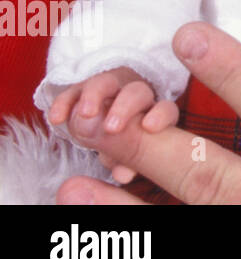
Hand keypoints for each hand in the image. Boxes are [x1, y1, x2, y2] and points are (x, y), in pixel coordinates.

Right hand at [46, 66, 178, 183]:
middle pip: (137, 92)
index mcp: (153, 114)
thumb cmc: (125, 146)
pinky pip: (73, 92)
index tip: (150, 126)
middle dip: (125, 107)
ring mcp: (109, 90)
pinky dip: (65, 102)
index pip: (165, 110)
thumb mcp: (129, 157)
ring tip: (85, 115)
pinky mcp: (82, 90)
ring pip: (107, 83)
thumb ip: (127, 163)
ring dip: (96, 96)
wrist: (103, 121)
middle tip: (112, 127)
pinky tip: (57, 118)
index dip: (160, 115)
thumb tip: (123, 175)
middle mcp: (135, 97)